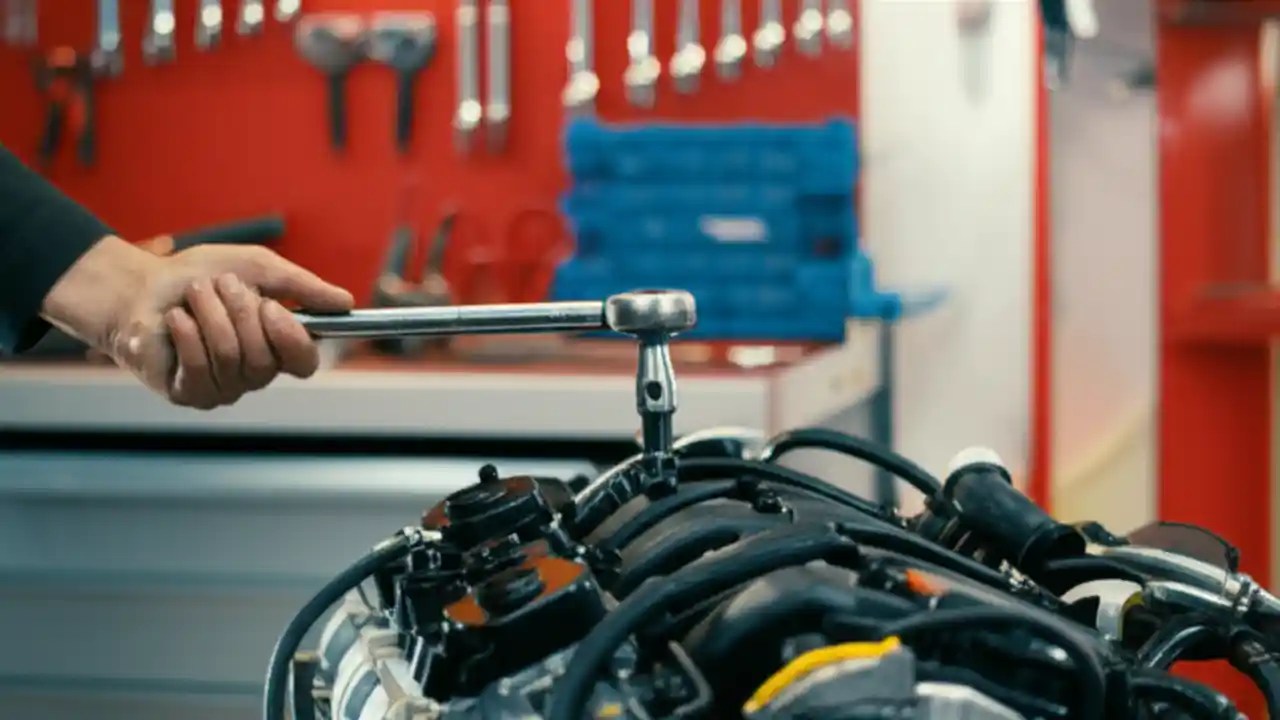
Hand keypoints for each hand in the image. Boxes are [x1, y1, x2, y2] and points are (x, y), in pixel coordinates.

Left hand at [43, 236, 353, 408]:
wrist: (139, 286)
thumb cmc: (198, 276)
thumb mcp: (256, 268)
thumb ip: (302, 286)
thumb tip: (345, 302)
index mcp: (276, 347)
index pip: (304, 362)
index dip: (293, 338)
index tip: (272, 306)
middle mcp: (254, 374)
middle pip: (265, 356)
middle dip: (240, 312)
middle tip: (221, 285)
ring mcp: (222, 388)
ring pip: (231, 357)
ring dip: (209, 314)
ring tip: (194, 295)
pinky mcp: (188, 393)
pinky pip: (200, 367)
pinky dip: (187, 332)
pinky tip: (174, 319)